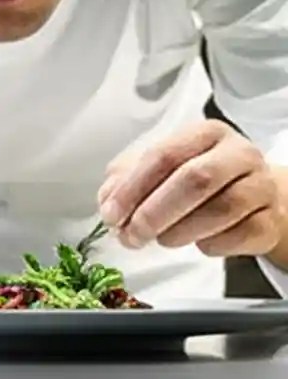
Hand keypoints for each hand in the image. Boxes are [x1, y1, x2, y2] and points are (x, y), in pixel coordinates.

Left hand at [98, 120, 284, 256]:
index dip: (133, 187)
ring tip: (161, 238)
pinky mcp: (271, 219)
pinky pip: (240, 235)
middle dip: (154, 212)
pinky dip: (211, 244)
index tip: (112, 213)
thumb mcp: (161, 168)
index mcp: (205, 133)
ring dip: (179, 231)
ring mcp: (261, 186)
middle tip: (132, 234)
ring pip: (221, 209)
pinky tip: (197, 242)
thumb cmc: (201, 179)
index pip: (164, 155)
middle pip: (195, 179)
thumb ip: (127, 179)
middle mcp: (238, 154)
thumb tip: (108, 200)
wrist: (255, 195)